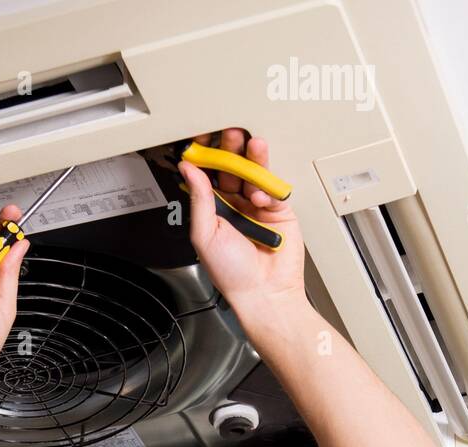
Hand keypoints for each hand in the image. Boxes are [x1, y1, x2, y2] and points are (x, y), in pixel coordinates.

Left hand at [178, 129, 305, 317]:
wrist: (264, 293)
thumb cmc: (232, 275)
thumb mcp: (204, 236)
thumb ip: (199, 200)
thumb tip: (189, 171)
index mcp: (212, 212)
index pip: (208, 177)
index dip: (206, 159)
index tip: (202, 141)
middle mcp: (234, 207)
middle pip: (232, 170)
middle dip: (231, 150)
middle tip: (229, 133)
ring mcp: (257, 207)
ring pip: (254, 173)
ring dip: (252, 158)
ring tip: (251, 143)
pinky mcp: (278, 210)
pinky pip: (272, 188)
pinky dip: (265, 188)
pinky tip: (258, 196)